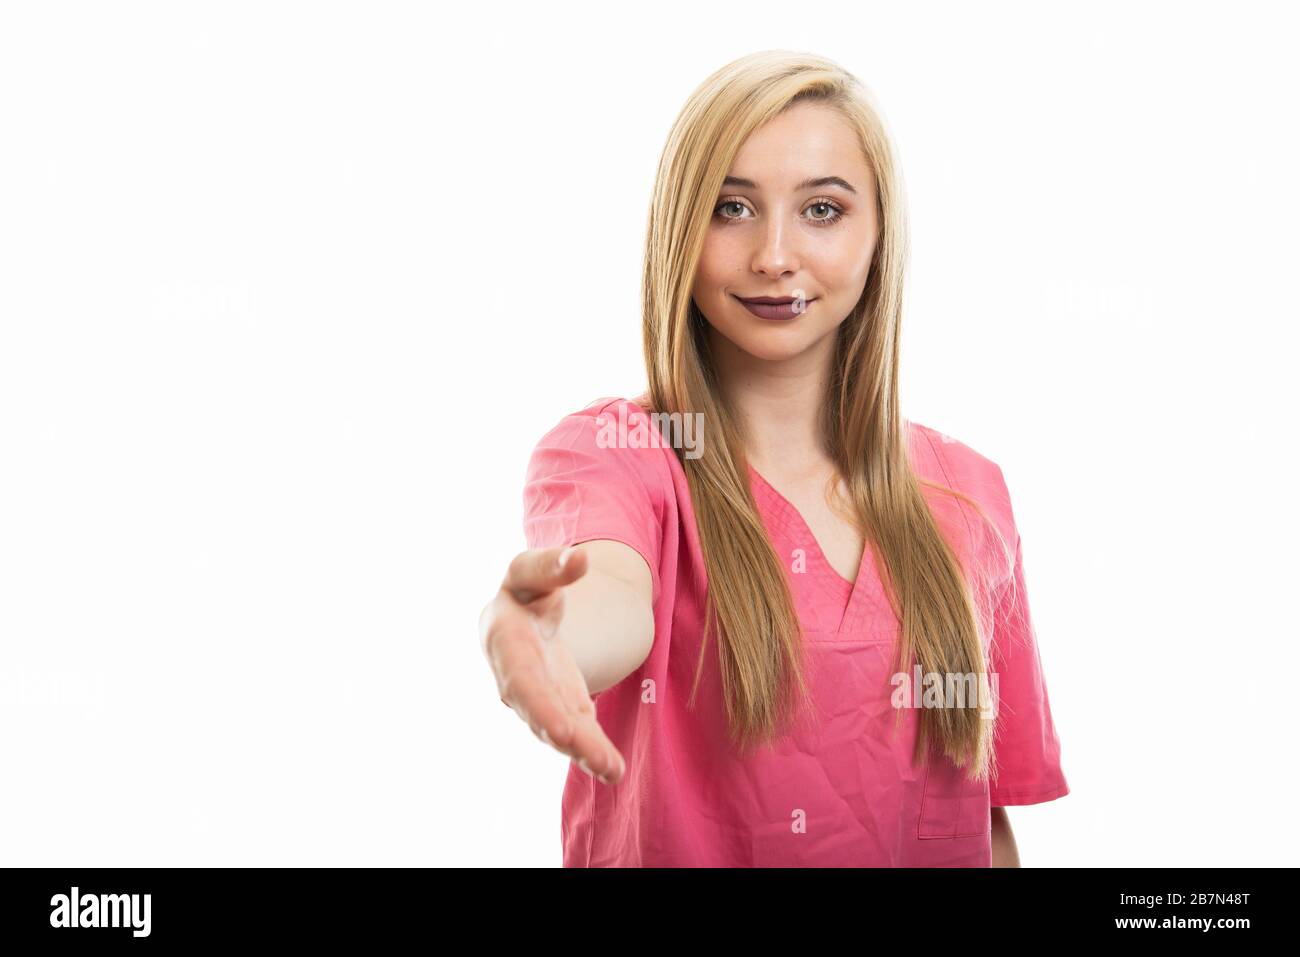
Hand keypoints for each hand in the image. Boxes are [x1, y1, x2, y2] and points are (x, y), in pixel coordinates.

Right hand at [479, 545, 626, 784]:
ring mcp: (538, 698)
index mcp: (505, 642)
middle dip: (568, 738)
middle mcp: (516, 679)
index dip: (542, 707)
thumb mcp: (533, 569)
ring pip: (559, 729)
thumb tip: (580, 558)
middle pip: (541, 714)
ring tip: (613, 770)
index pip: (523, 680)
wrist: (521, 613)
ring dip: (585, 752)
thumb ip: (553, 565)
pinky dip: (593, 750)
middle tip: (598, 760)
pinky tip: (613, 768)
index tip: (564, 730)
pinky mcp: (561, 707)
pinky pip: (576, 731)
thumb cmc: (526, 587)